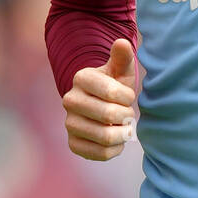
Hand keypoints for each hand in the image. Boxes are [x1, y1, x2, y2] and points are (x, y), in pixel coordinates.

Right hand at [62, 39, 135, 159]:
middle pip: (109, 115)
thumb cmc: (115, 86)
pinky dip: (115, 149)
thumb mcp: (121, 71)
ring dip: (122, 134)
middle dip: (127, 116)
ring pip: (105, 137)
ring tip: (123, 127)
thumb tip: (122, 43)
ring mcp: (69, 123)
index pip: (112, 92)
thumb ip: (123, 58)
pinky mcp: (73, 143)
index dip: (127, 97)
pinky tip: (116, 140)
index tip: (128, 97)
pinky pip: (100, 154)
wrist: (100, 106)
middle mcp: (70, 100)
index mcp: (81, 78)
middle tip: (128, 114)